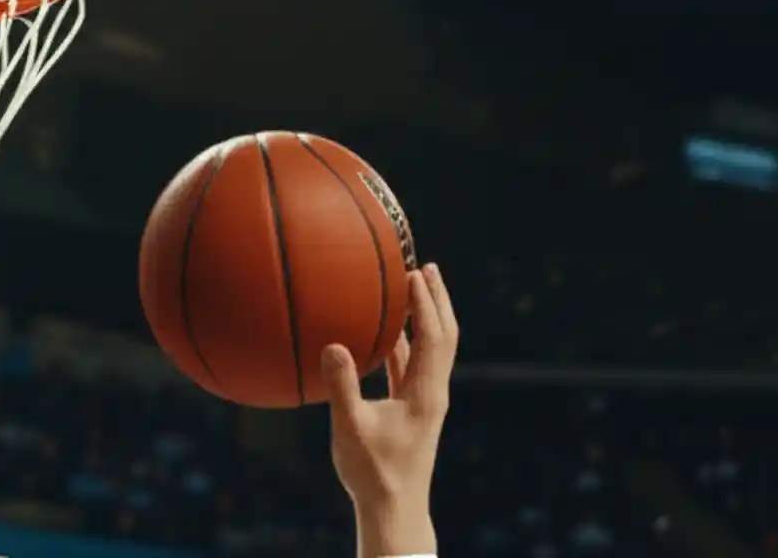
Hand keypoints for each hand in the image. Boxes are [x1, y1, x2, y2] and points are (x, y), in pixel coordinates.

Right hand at [321, 263, 457, 557]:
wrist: (394, 509)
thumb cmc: (373, 473)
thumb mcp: (351, 428)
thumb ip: (342, 387)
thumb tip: (333, 345)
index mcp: (425, 394)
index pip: (432, 337)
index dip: (425, 303)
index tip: (414, 273)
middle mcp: (432, 392)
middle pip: (444, 336)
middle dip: (437, 300)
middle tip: (427, 268)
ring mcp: (425, 400)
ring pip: (432, 349)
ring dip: (425, 317)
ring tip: (413, 289)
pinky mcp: (414, 409)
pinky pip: (414, 364)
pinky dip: (407, 341)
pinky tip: (390, 331)